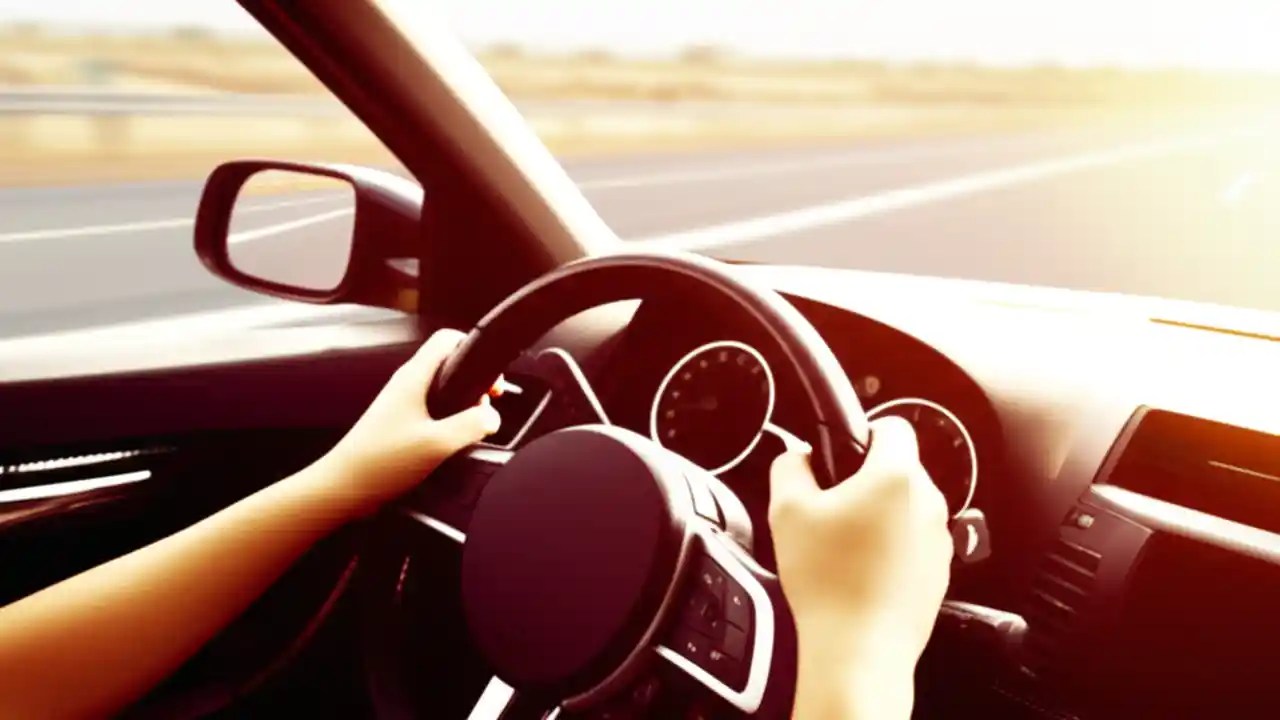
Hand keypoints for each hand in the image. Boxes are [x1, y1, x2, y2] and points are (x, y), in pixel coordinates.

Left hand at [319, 329, 500, 514]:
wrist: (344, 486)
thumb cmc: (382, 462)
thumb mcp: (437, 443)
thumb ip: (472, 425)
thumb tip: (492, 417)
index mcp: (413, 377)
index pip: (447, 340)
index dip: (474, 350)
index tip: (490, 380)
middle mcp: (406, 383)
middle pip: (449, 365)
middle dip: (474, 382)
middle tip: (486, 406)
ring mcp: (401, 403)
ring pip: (442, 389)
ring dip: (463, 404)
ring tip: (472, 427)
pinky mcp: (399, 422)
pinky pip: (432, 410)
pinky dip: (449, 419)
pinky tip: (452, 442)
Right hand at [769, 417, 950, 714]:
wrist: (859, 650)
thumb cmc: (827, 581)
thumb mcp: (787, 511)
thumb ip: (789, 467)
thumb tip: (798, 457)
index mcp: (896, 476)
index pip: (892, 425)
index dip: (862, 433)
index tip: (840, 456)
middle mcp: (928, 502)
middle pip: (900, 468)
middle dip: (866, 480)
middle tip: (830, 508)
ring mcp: (940, 539)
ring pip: (907, 506)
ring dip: (880, 515)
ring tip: (844, 545)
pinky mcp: (940, 571)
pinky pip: (914, 541)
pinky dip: (892, 547)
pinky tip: (861, 571)